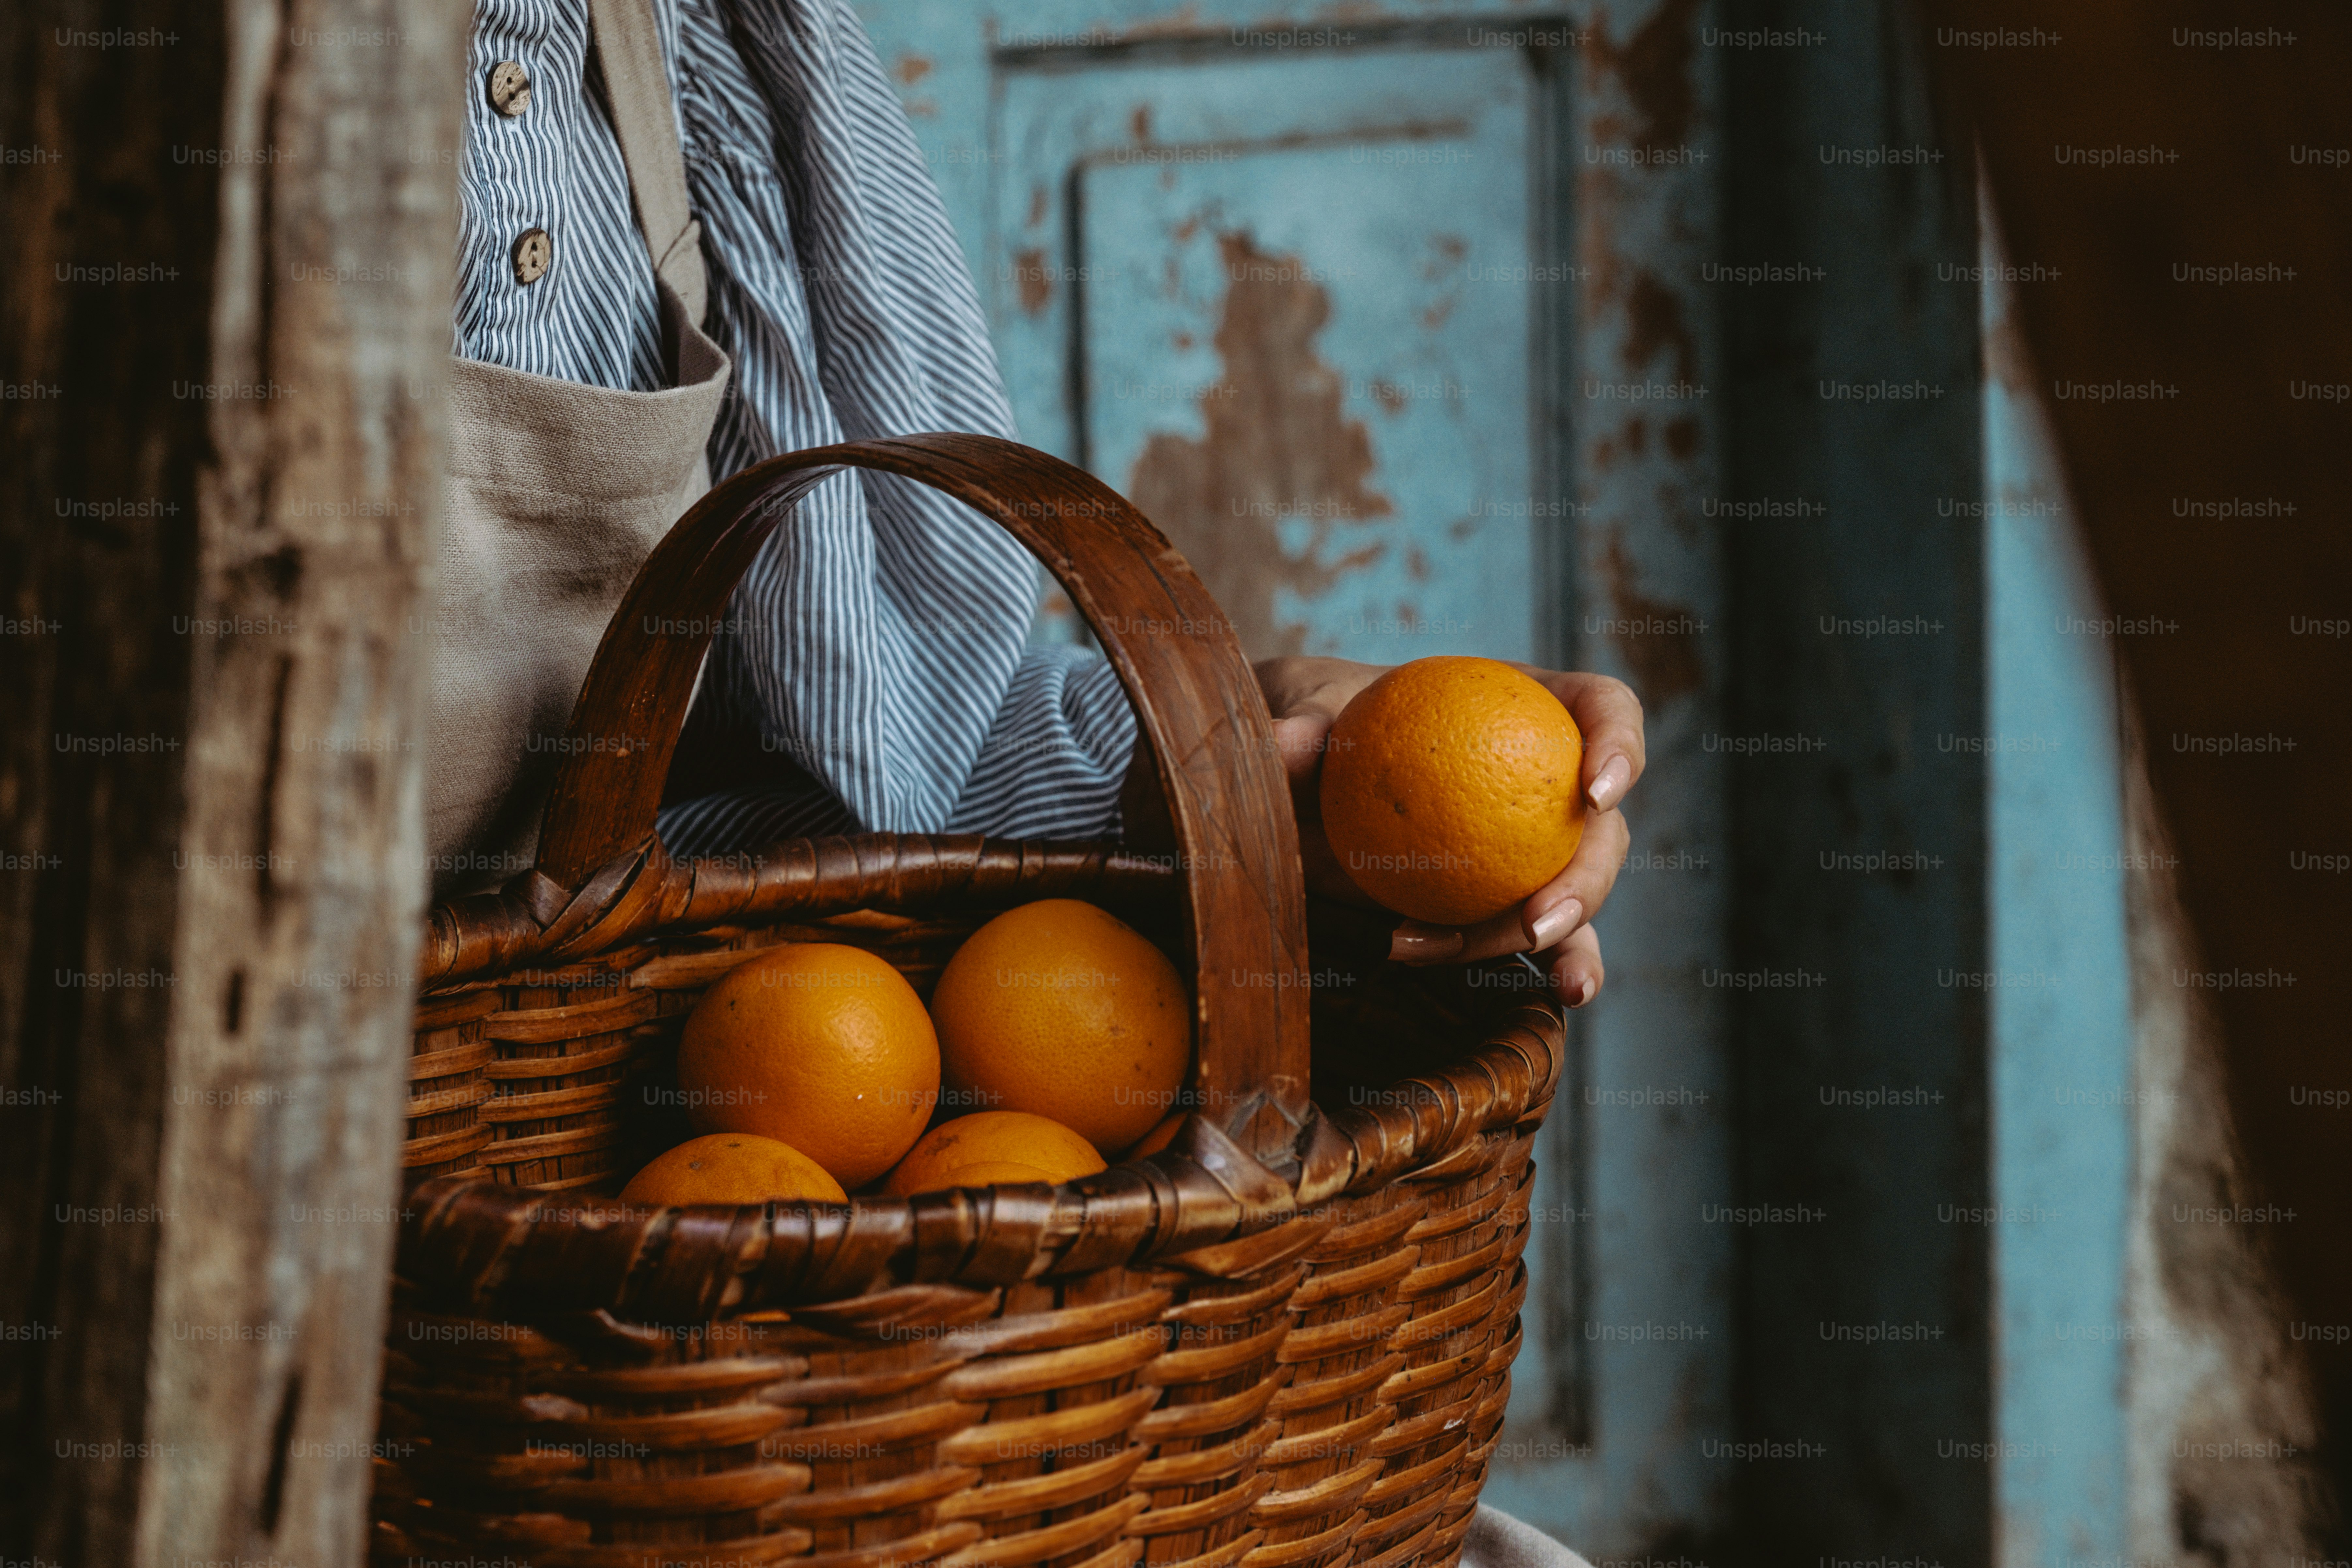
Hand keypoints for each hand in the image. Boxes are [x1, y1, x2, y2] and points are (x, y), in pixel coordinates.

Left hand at [1251, 656, 1644, 1008]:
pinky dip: (1564, 965)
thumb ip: (1302, 722)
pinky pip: (1551, 938)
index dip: (1618, 742)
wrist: (1308, 776)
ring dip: (1559, 931)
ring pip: (1579, 890)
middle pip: (1601, 825)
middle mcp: (1548, 777)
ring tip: (1521, 952)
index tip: (1595, 791)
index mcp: (1524, 707)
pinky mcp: (1515, 901)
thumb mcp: (1309, 704)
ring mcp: (1537, 846)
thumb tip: (1286, 741)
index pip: (1600, 709)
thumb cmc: (1325, 718)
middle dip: (1585, 875)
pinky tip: (1566, 998)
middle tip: (1538, 917)